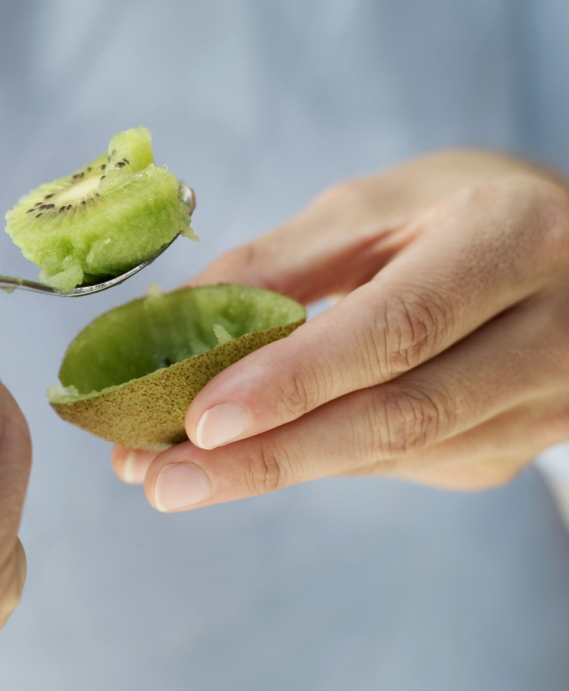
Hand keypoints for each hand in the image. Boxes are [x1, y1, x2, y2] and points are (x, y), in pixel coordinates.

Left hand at [111, 150, 568, 509]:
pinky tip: (247, 456)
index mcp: (513, 241)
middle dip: (265, 458)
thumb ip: (279, 263)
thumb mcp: (378, 208)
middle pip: (395, 418)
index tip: (198, 422)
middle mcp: (547, 334)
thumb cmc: (462, 215)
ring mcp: (537, 408)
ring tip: (171, 475)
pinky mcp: (506, 452)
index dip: (293, 382)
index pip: (395, 328)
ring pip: (389, 456)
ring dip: (271, 469)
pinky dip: (311, 460)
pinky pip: (391, 464)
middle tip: (161, 481)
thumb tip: (170, 323)